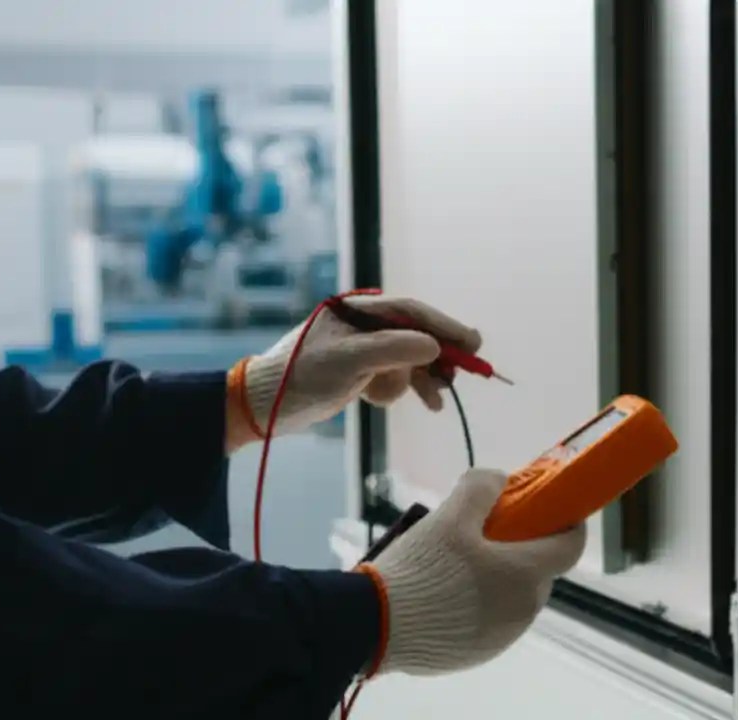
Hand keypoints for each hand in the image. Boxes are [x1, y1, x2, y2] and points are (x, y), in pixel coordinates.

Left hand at [225, 295, 480, 449]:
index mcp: (360, 309)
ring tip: (434, 403)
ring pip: (409, 359)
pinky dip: (400, 389)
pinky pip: (394, 375)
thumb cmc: (301, 376)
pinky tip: (392, 401)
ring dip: (421, 380)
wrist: (264, 406)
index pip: (413, 312)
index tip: (473, 344)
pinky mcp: (359, 369)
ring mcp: (363, 347)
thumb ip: (393, 349)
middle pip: (416, 334)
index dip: (446, 326)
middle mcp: (365, 324)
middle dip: (437, 358)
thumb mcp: (349, 361)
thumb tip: (436, 345)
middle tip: (458, 378)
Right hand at [356, 469, 585, 676]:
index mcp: (526, 575)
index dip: (567, 522)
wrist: (376, 627)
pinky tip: (445, 592)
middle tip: (485, 530)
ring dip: (499, 576)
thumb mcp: (450, 515)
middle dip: (521, 546)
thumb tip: (499, 480)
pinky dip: (480, 601)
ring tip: (456, 562)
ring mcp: (503, 637)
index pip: (571, 546)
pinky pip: (492, 619)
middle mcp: (524, 611)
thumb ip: (482, 488)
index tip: (549, 507)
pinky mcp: (479, 654)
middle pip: (539, 569)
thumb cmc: (421, 569)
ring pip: (514, 595)